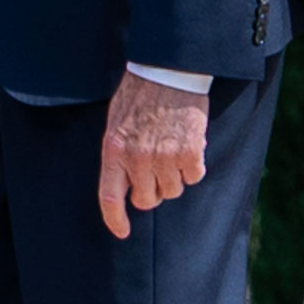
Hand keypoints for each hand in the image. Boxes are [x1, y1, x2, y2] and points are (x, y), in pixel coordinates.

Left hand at [97, 72, 210, 237]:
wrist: (168, 70)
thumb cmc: (140, 96)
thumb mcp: (117, 123)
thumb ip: (119, 154)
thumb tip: (128, 186)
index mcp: (114, 150)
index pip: (109, 197)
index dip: (115, 219)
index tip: (122, 232)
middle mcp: (137, 158)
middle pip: (148, 200)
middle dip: (153, 191)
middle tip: (158, 171)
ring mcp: (164, 157)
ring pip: (173, 190)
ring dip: (174, 176)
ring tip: (173, 149)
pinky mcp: (189, 153)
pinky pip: (194, 177)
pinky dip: (194, 166)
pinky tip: (189, 145)